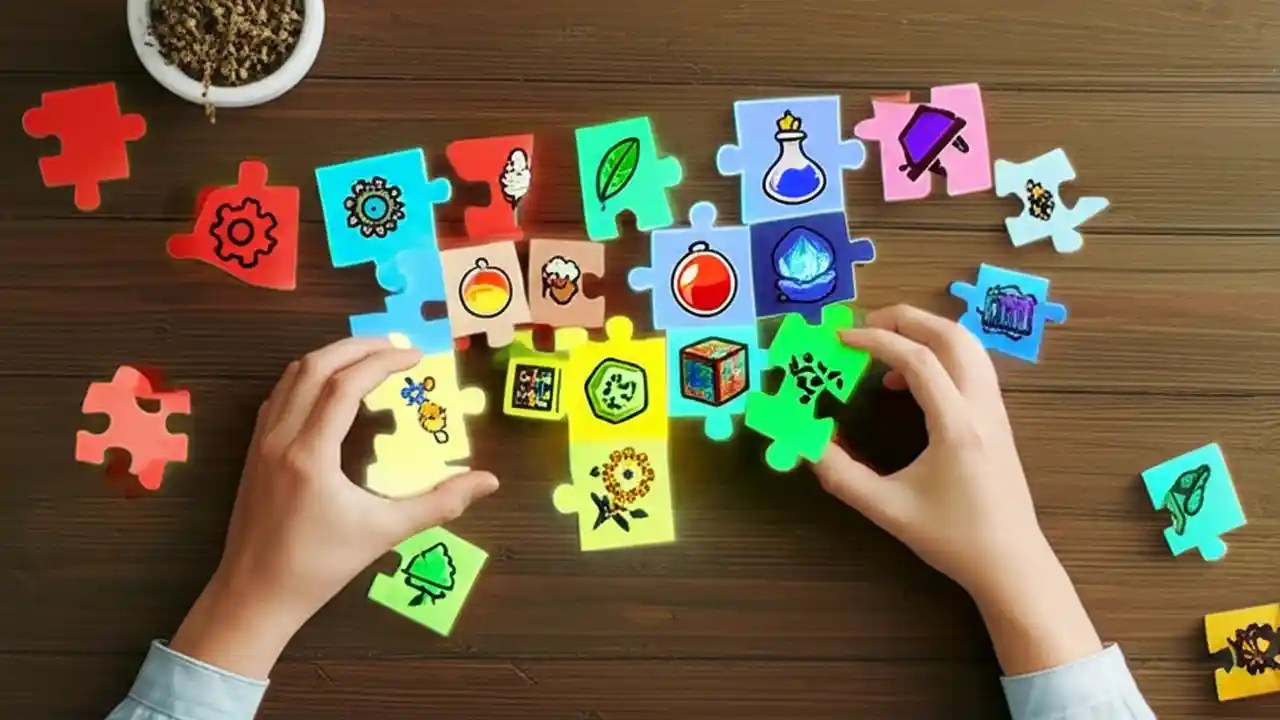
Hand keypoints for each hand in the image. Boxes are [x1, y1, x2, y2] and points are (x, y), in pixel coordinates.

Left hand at [171, 338, 499, 677]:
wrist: (255, 596)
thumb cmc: (320, 567)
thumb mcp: (384, 534)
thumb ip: (439, 503)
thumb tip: (488, 481)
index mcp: (310, 454)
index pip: (345, 385)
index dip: (383, 362)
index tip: (416, 357)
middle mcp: (280, 438)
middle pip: (314, 366)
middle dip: (357, 347)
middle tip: (396, 347)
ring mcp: (261, 443)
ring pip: (291, 377)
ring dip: (330, 357)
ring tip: (368, 357)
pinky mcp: (254, 452)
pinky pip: (279, 396)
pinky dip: (307, 378)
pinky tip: (331, 388)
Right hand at [814, 305, 1100, 674]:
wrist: (1011, 562)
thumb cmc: (952, 538)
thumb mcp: (888, 510)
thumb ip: (842, 476)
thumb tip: (807, 444)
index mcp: (957, 425)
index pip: (918, 360)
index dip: (875, 342)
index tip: (839, 339)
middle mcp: (982, 407)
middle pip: (952, 335)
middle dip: (905, 319)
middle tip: (863, 325)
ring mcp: (996, 410)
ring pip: (968, 345)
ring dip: (926, 333)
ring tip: (884, 347)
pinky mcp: (998, 418)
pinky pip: (972, 365)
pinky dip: (940, 355)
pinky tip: (909, 383)